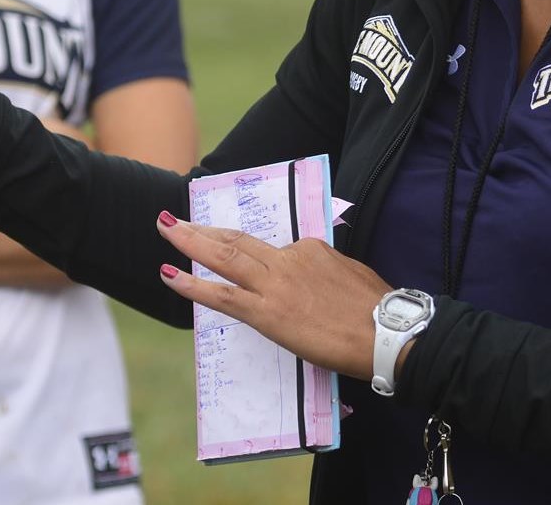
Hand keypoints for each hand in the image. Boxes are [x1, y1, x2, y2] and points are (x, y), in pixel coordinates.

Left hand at [155, 212, 392, 378]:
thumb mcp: (352, 274)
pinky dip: (192, 284)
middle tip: (172, 219)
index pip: (275, 251)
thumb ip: (327, 270)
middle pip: (238, 240)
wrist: (385, 332)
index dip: (258, 262)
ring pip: (224, 257)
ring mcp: (274, 284)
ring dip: (189, 242)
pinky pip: (221, 296)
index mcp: (311, 248)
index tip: (255, 274)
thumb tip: (316, 279)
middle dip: (202, 229)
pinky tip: (170, 276)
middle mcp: (288, 259)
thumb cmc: (376, 309)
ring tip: (165, 229)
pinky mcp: (266, 312)